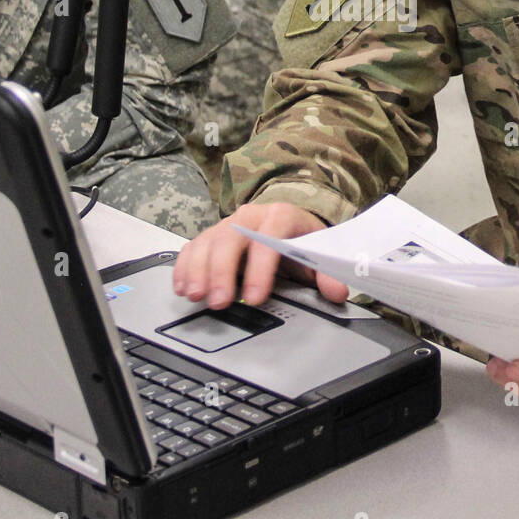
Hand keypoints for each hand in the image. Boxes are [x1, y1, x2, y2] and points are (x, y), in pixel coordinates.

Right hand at [173, 202, 346, 308]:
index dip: (260, 268)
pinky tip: (182, 287)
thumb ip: (328, 273)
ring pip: (208, 241)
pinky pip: (192, 247)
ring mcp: (227, 224)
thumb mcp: (319, 254)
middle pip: (231, 238)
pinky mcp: (210, 235)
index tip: (255, 297)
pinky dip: (185, 266)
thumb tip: (337, 292)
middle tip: (220, 301)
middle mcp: (251, 216)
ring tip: (196, 296)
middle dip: (223, 271)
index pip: (269, 238)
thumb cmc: (300, 240)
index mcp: (281, 216)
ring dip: (199, 270)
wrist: (286, 222)